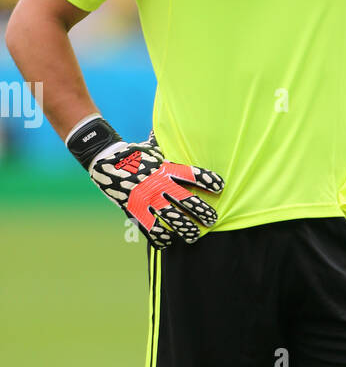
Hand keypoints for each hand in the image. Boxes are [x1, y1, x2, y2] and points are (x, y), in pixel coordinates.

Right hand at [67, 116, 223, 248]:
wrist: (105, 160)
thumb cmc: (134, 154)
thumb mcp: (153, 148)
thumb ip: (169, 147)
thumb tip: (179, 126)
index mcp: (167, 168)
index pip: (194, 175)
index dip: (209, 181)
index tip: (220, 187)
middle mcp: (160, 185)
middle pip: (188, 201)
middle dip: (203, 212)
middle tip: (213, 219)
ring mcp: (147, 199)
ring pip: (173, 219)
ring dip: (187, 229)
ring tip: (194, 235)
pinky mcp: (135, 209)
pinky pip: (151, 228)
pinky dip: (161, 237)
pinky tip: (168, 241)